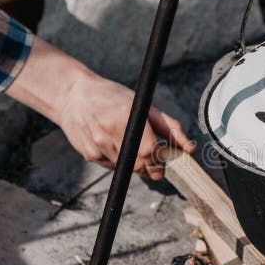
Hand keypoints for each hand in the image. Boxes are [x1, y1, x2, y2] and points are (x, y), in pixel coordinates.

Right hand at [58, 72, 194, 179]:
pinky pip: (111, 167)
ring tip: (127, 144)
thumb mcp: (143, 104)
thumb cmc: (114, 97)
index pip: (150, 152)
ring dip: (133, 164)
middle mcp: (110, 131)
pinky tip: (111, 143)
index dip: (159, 162)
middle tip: (152, 161)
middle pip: (139, 166)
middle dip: (150, 169)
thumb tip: (190, 148)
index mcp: (128, 115)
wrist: (73, 95)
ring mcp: (98, 144)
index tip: (163, 164)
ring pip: (126, 169)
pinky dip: (117, 160)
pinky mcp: (88, 154)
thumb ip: (169, 126)